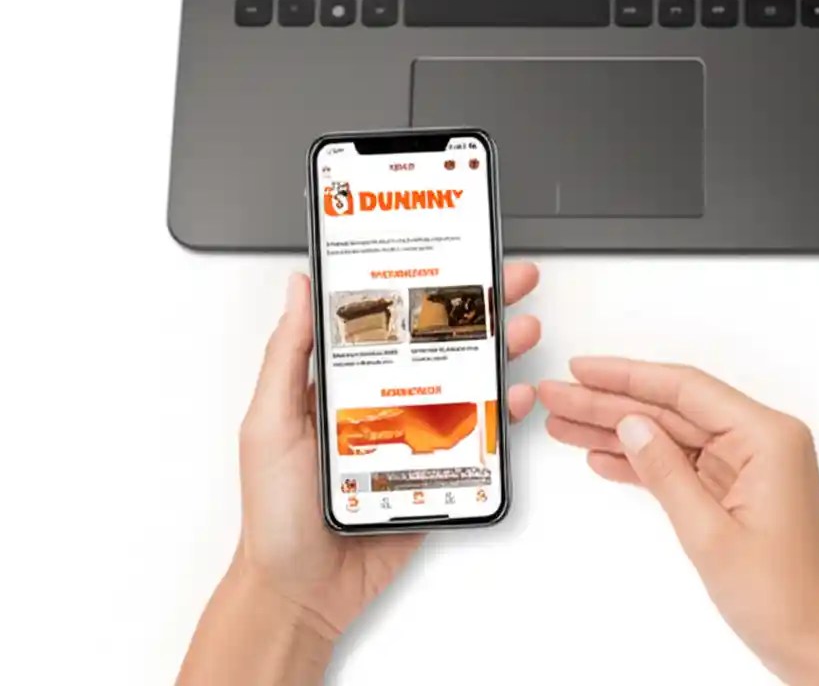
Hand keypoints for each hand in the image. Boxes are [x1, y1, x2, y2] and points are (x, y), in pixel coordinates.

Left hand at [237, 264, 540, 638]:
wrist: (301, 590)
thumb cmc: (275, 513)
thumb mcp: (270, 421)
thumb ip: (288, 355)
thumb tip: (297, 286)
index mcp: (340, 383)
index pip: (387, 322)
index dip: (420, 287)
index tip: (448, 255)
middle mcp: (382, 403)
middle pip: (436, 346)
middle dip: (477, 311)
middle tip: (509, 281)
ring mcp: (413, 436)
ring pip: (464, 385)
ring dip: (498, 354)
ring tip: (522, 330)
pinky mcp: (437, 472)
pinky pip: (477, 438)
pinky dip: (503, 416)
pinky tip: (516, 398)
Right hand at [540, 359, 818, 685]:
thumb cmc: (790, 597)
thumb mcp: (711, 535)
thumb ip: (666, 473)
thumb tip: (631, 426)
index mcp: (768, 438)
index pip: (685, 389)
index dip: (627, 376)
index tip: (584, 369)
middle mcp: (762, 442)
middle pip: (672, 408)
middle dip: (610, 403)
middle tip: (558, 396)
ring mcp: (749, 467)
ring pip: (670, 435)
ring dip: (618, 431)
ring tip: (565, 423)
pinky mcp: (737, 491)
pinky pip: (681, 464)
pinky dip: (642, 463)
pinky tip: (603, 456)